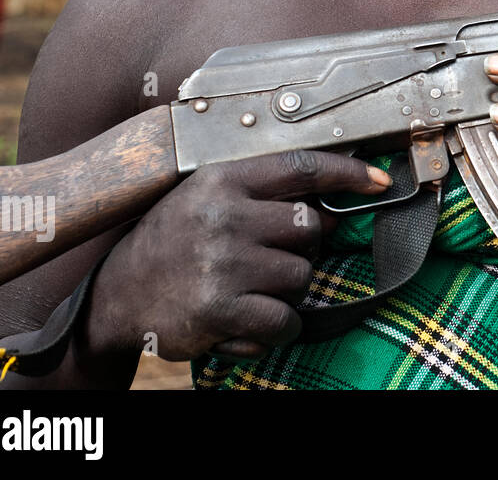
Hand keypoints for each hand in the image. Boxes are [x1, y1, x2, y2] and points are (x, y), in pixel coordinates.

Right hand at [86, 150, 389, 361]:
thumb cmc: (172, 243)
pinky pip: (285, 320)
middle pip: (311, 228)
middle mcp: (223, 215)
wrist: (116, 298)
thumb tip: (335, 208)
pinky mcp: (221, 308)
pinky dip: (276, 328)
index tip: (381, 181)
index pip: (301, 168)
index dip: (348, 174)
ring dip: (286, 291)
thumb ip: (264, 194)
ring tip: (247, 289)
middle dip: (301, 249)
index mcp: (222, 180)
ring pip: (302, 276)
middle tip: (266, 259)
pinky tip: (247, 320)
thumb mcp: (208, 200)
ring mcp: (223, 262)